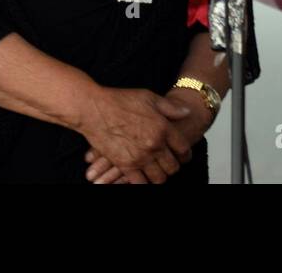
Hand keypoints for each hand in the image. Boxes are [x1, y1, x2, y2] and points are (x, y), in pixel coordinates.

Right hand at [77, 87, 192, 184]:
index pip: (183, 149)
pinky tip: (144, 178)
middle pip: (173, 167)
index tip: (184, 156)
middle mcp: (154, 145)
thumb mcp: (150, 98)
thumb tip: (187, 112)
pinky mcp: (124, 166)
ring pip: (158, 178)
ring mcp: (139, 157)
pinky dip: (144, 183)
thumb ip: (170, 108)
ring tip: (157, 171)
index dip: (186, 154)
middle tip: (170, 164)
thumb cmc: (121, 100)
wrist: (94, 110)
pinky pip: (140, 183)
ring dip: (160, 176)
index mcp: (163, 128)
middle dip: (174, 167)